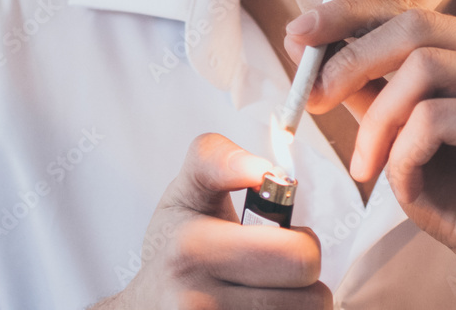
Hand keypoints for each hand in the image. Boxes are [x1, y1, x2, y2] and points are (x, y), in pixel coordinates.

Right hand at [95, 133, 331, 309]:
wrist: (143, 306)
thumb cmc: (174, 243)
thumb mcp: (188, 190)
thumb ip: (219, 159)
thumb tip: (263, 170)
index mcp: (194, 248)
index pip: (298, 256)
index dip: (303, 241)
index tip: (286, 233)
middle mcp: (198, 301)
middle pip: (312, 297)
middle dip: (304, 276)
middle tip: (279, 265)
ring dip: (296, 303)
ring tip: (266, 288)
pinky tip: (260, 307)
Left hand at [283, 0, 455, 309]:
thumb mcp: (401, 134)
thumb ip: (367, 88)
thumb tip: (306, 42)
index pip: (410, 12)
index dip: (348, 17)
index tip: (296, 34)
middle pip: (416, 26)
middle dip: (351, 60)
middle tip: (310, 99)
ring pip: (422, 68)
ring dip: (378, 122)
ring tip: (368, 166)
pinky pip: (434, 118)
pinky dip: (404, 154)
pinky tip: (408, 185)